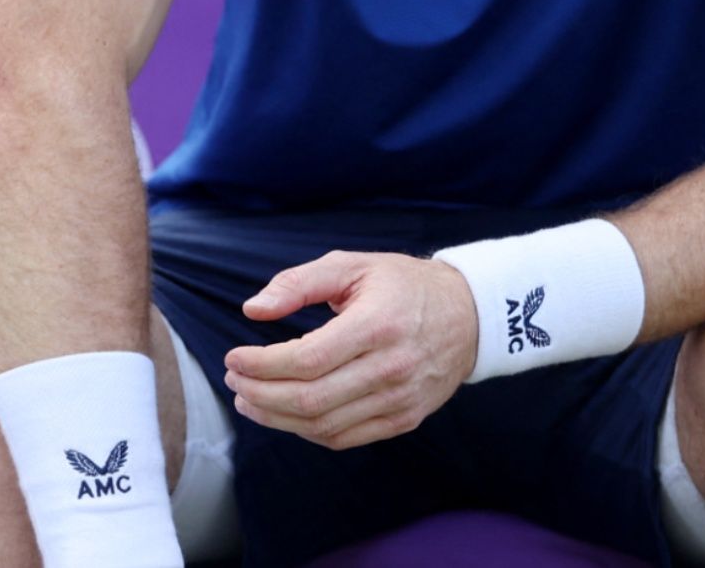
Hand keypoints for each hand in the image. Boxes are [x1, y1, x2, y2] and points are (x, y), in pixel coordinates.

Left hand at [221, 250, 477, 449]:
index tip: (233, 358)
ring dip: (276, 418)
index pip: (307, 359)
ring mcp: (400, 399)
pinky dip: (307, 432)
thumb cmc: (405, 286)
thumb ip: (300, 282)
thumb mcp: (354, 266)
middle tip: (234, 381)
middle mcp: (391, 367)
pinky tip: (286, 414)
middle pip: (310, 399)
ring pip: (323, 426)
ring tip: (249, 400)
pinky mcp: (404, 418)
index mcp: (377, 325)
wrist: (470, 315)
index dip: (261, 364)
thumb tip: (254, 309)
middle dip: (260, 394)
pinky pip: (345, 438)